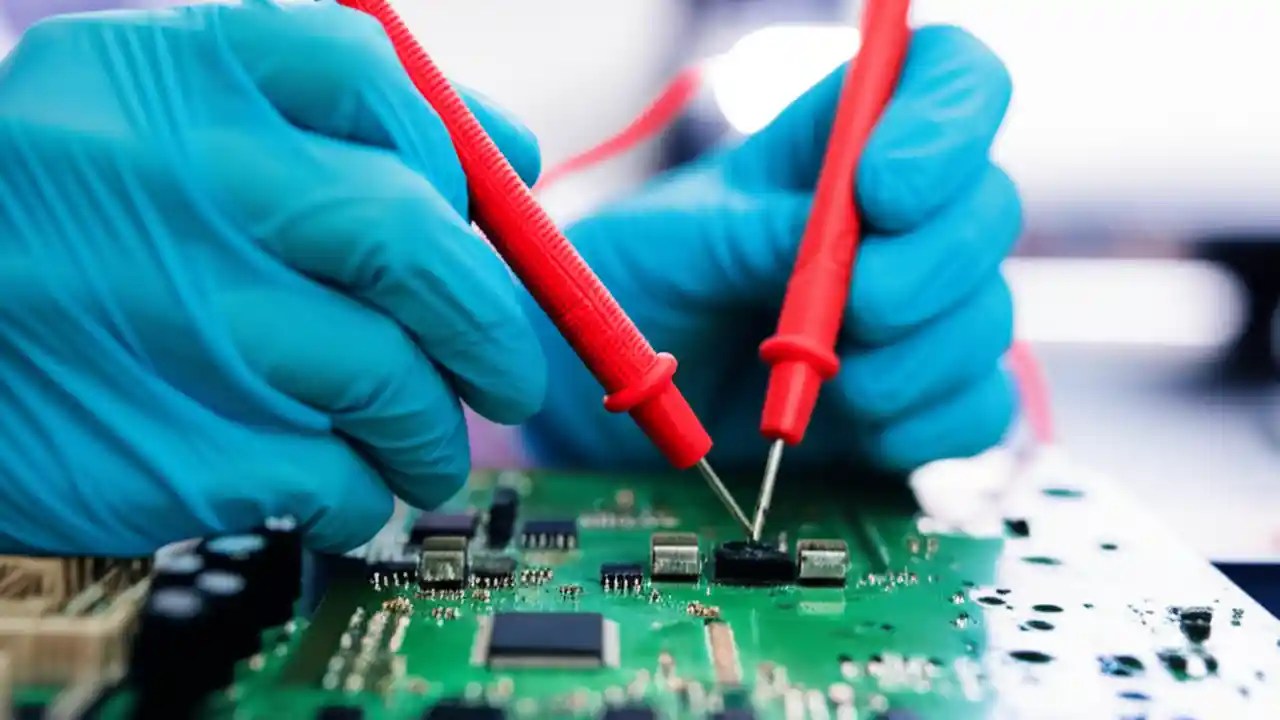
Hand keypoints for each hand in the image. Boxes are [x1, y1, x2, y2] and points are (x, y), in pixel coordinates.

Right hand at [0, 1, 544, 554]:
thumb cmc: (57, 218)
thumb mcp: (162, 112)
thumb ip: (328, 116)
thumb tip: (511, 155)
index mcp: (185, 72)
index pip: (385, 85)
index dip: (460, 164)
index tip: (478, 224)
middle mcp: (188, 182)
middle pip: (418, 246)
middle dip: (492, 328)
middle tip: (504, 375)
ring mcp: (182, 318)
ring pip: (391, 380)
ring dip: (431, 433)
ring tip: (423, 449)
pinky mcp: (176, 447)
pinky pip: (336, 476)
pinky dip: (366, 492)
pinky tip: (344, 488)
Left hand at [524, 26, 1018, 473]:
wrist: (620, 398)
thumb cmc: (640, 288)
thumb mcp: (672, 245)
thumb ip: (751, 235)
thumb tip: (831, 239)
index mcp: (837, 144)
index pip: (949, 79)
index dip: (944, 123)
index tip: (882, 190)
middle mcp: (896, 220)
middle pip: (990, 207)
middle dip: (928, 268)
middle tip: (856, 306)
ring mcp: (920, 309)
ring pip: (990, 316)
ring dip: (918, 361)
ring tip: (831, 387)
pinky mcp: (923, 395)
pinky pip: (979, 410)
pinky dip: (926, 427)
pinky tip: (862, 428)